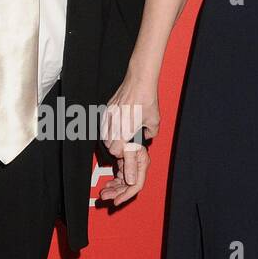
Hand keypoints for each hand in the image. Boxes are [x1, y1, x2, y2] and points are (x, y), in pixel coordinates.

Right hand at [98, 73, 159, 207]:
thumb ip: (149, 134)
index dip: (129, 168)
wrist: (138, 79)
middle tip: (128, 150)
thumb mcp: (154, 121)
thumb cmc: (147, 99)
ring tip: (122, 138)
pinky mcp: (105, 111)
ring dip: (113, 142)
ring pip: (105, 139)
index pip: (125, 155)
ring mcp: (108, 118)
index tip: (130, 179)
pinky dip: (109, 131)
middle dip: (120, 151)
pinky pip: (104, 127)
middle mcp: (114, 126)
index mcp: (126, 130)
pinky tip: (116, 128)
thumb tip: (145, 137)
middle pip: (112, 149)